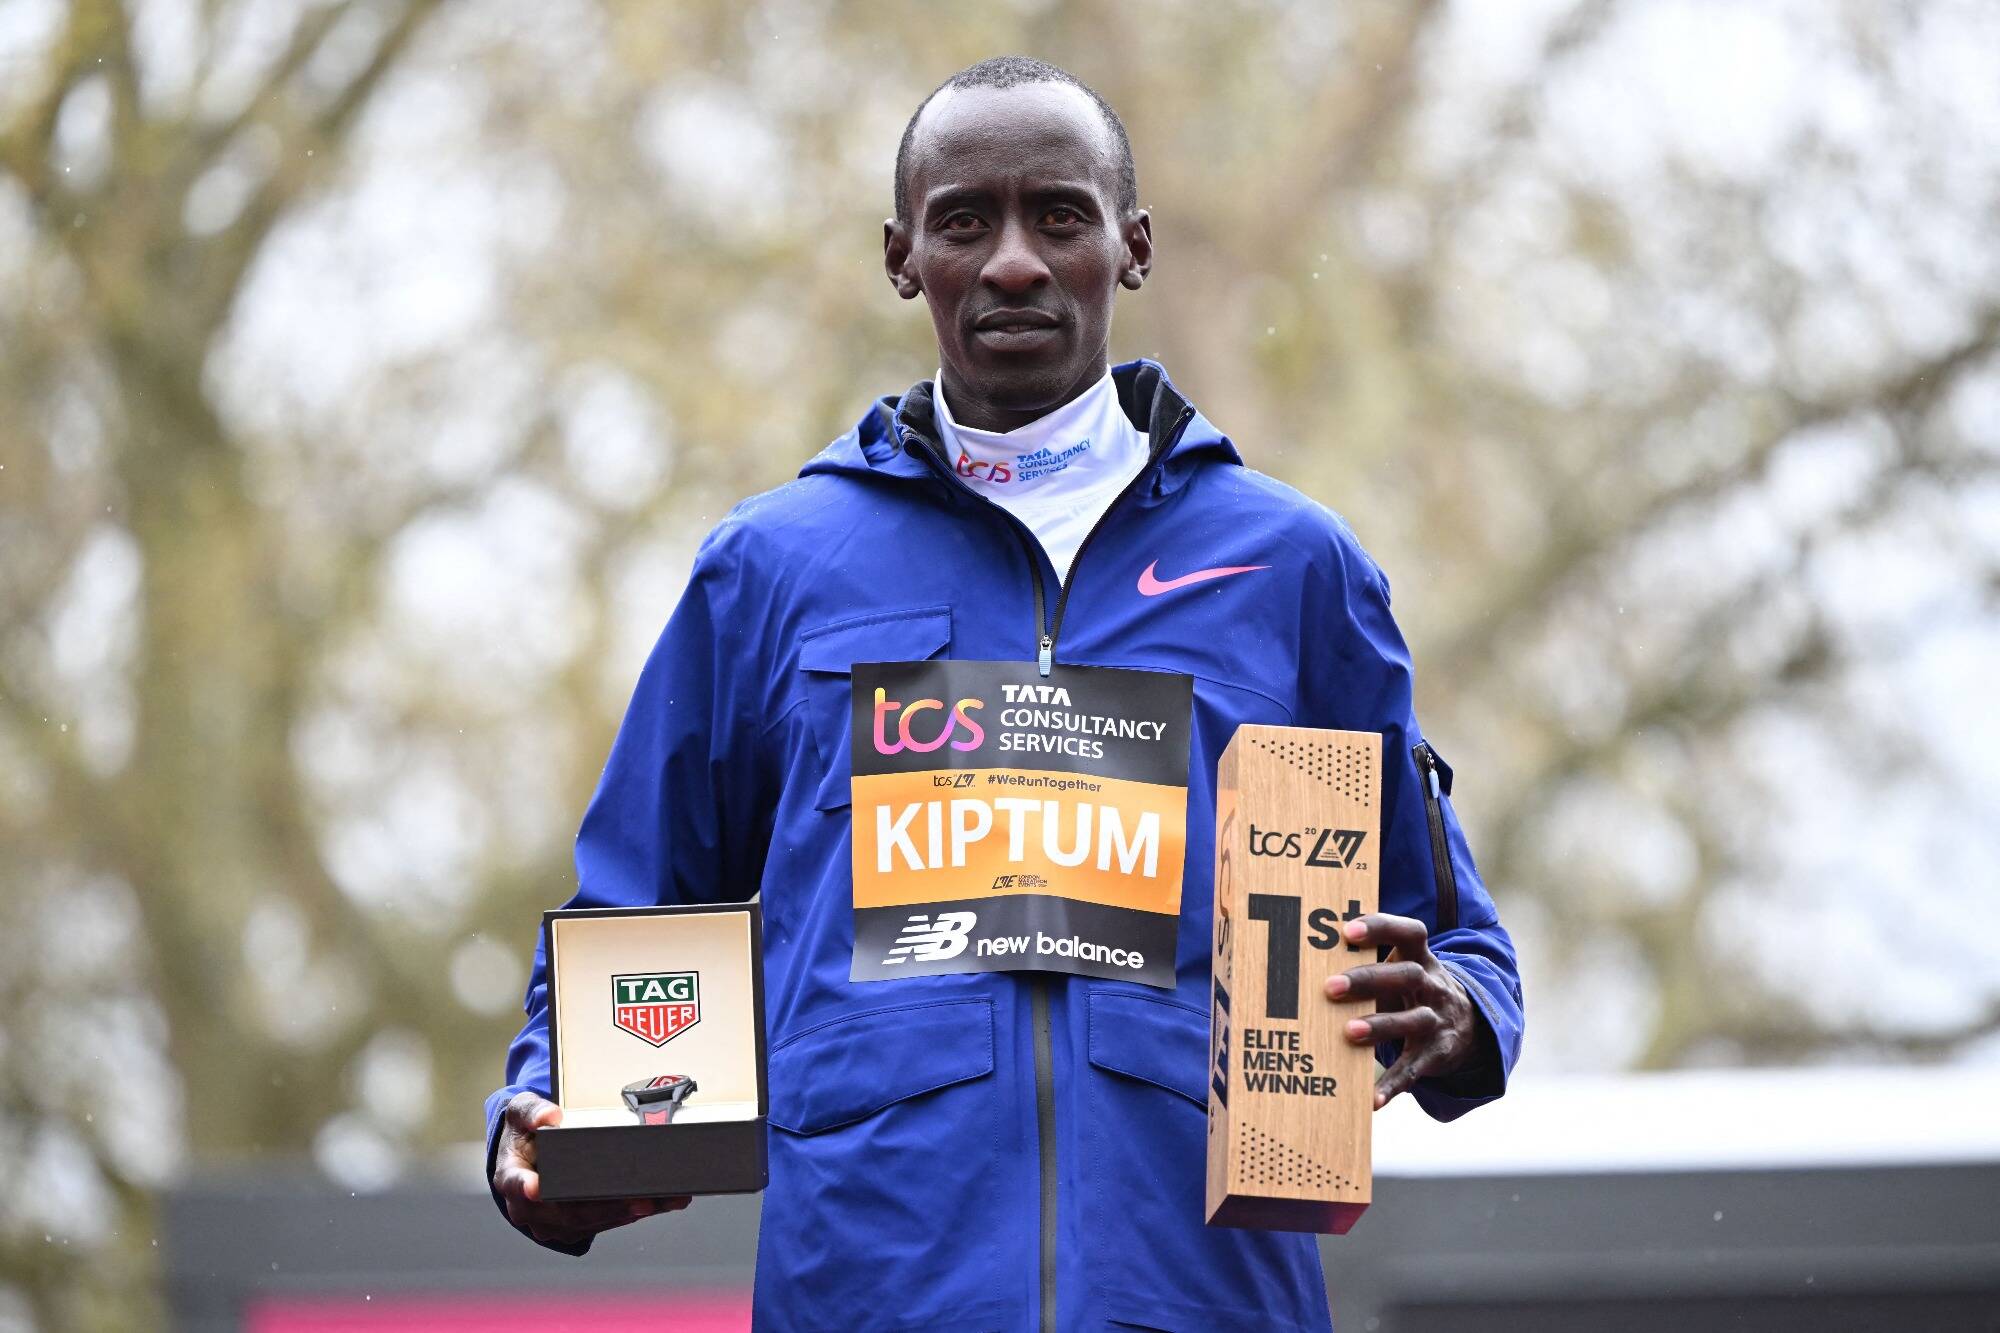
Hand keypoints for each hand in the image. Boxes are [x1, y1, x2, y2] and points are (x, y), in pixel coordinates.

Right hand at [491, 1091, 690, 1246]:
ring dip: (630, 1212)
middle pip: (569, 1212)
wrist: (527, 1158)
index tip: (538, 1188)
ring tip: (663, 1198)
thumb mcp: (520, 1112)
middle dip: (606, 1208)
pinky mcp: (579, 1226)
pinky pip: (608, 1221)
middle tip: (639, 1200)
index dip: (528, 1187)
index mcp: (512, 1177)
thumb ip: (532, 1111)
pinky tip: (663, 1201)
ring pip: (594, 1222)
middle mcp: (531, 1208)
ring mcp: (555, 1222)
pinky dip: (635, 1211)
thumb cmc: (524, 1134)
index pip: (518, 1184)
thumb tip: (550, 1117)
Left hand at [1322, 912, 1478, 1109]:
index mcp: (1419, 957)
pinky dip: (1393, 1085)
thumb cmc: (1409, 990)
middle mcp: (1432, 985)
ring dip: (1381, 1026)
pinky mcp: (1436, 1055)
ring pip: (1414, 1020)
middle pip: (1407, 976)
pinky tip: (1371, 1099)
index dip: (1381, 928)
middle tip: (1331, 987)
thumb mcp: (1399, 969)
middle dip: (1369, 979)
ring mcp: (1436, 1020)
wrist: (1467, 1024)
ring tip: (1348, 1032)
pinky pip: (1415, 1070)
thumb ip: (1363, 963)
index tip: (1347, 930)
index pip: (1409, 933)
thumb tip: (1301, 960)